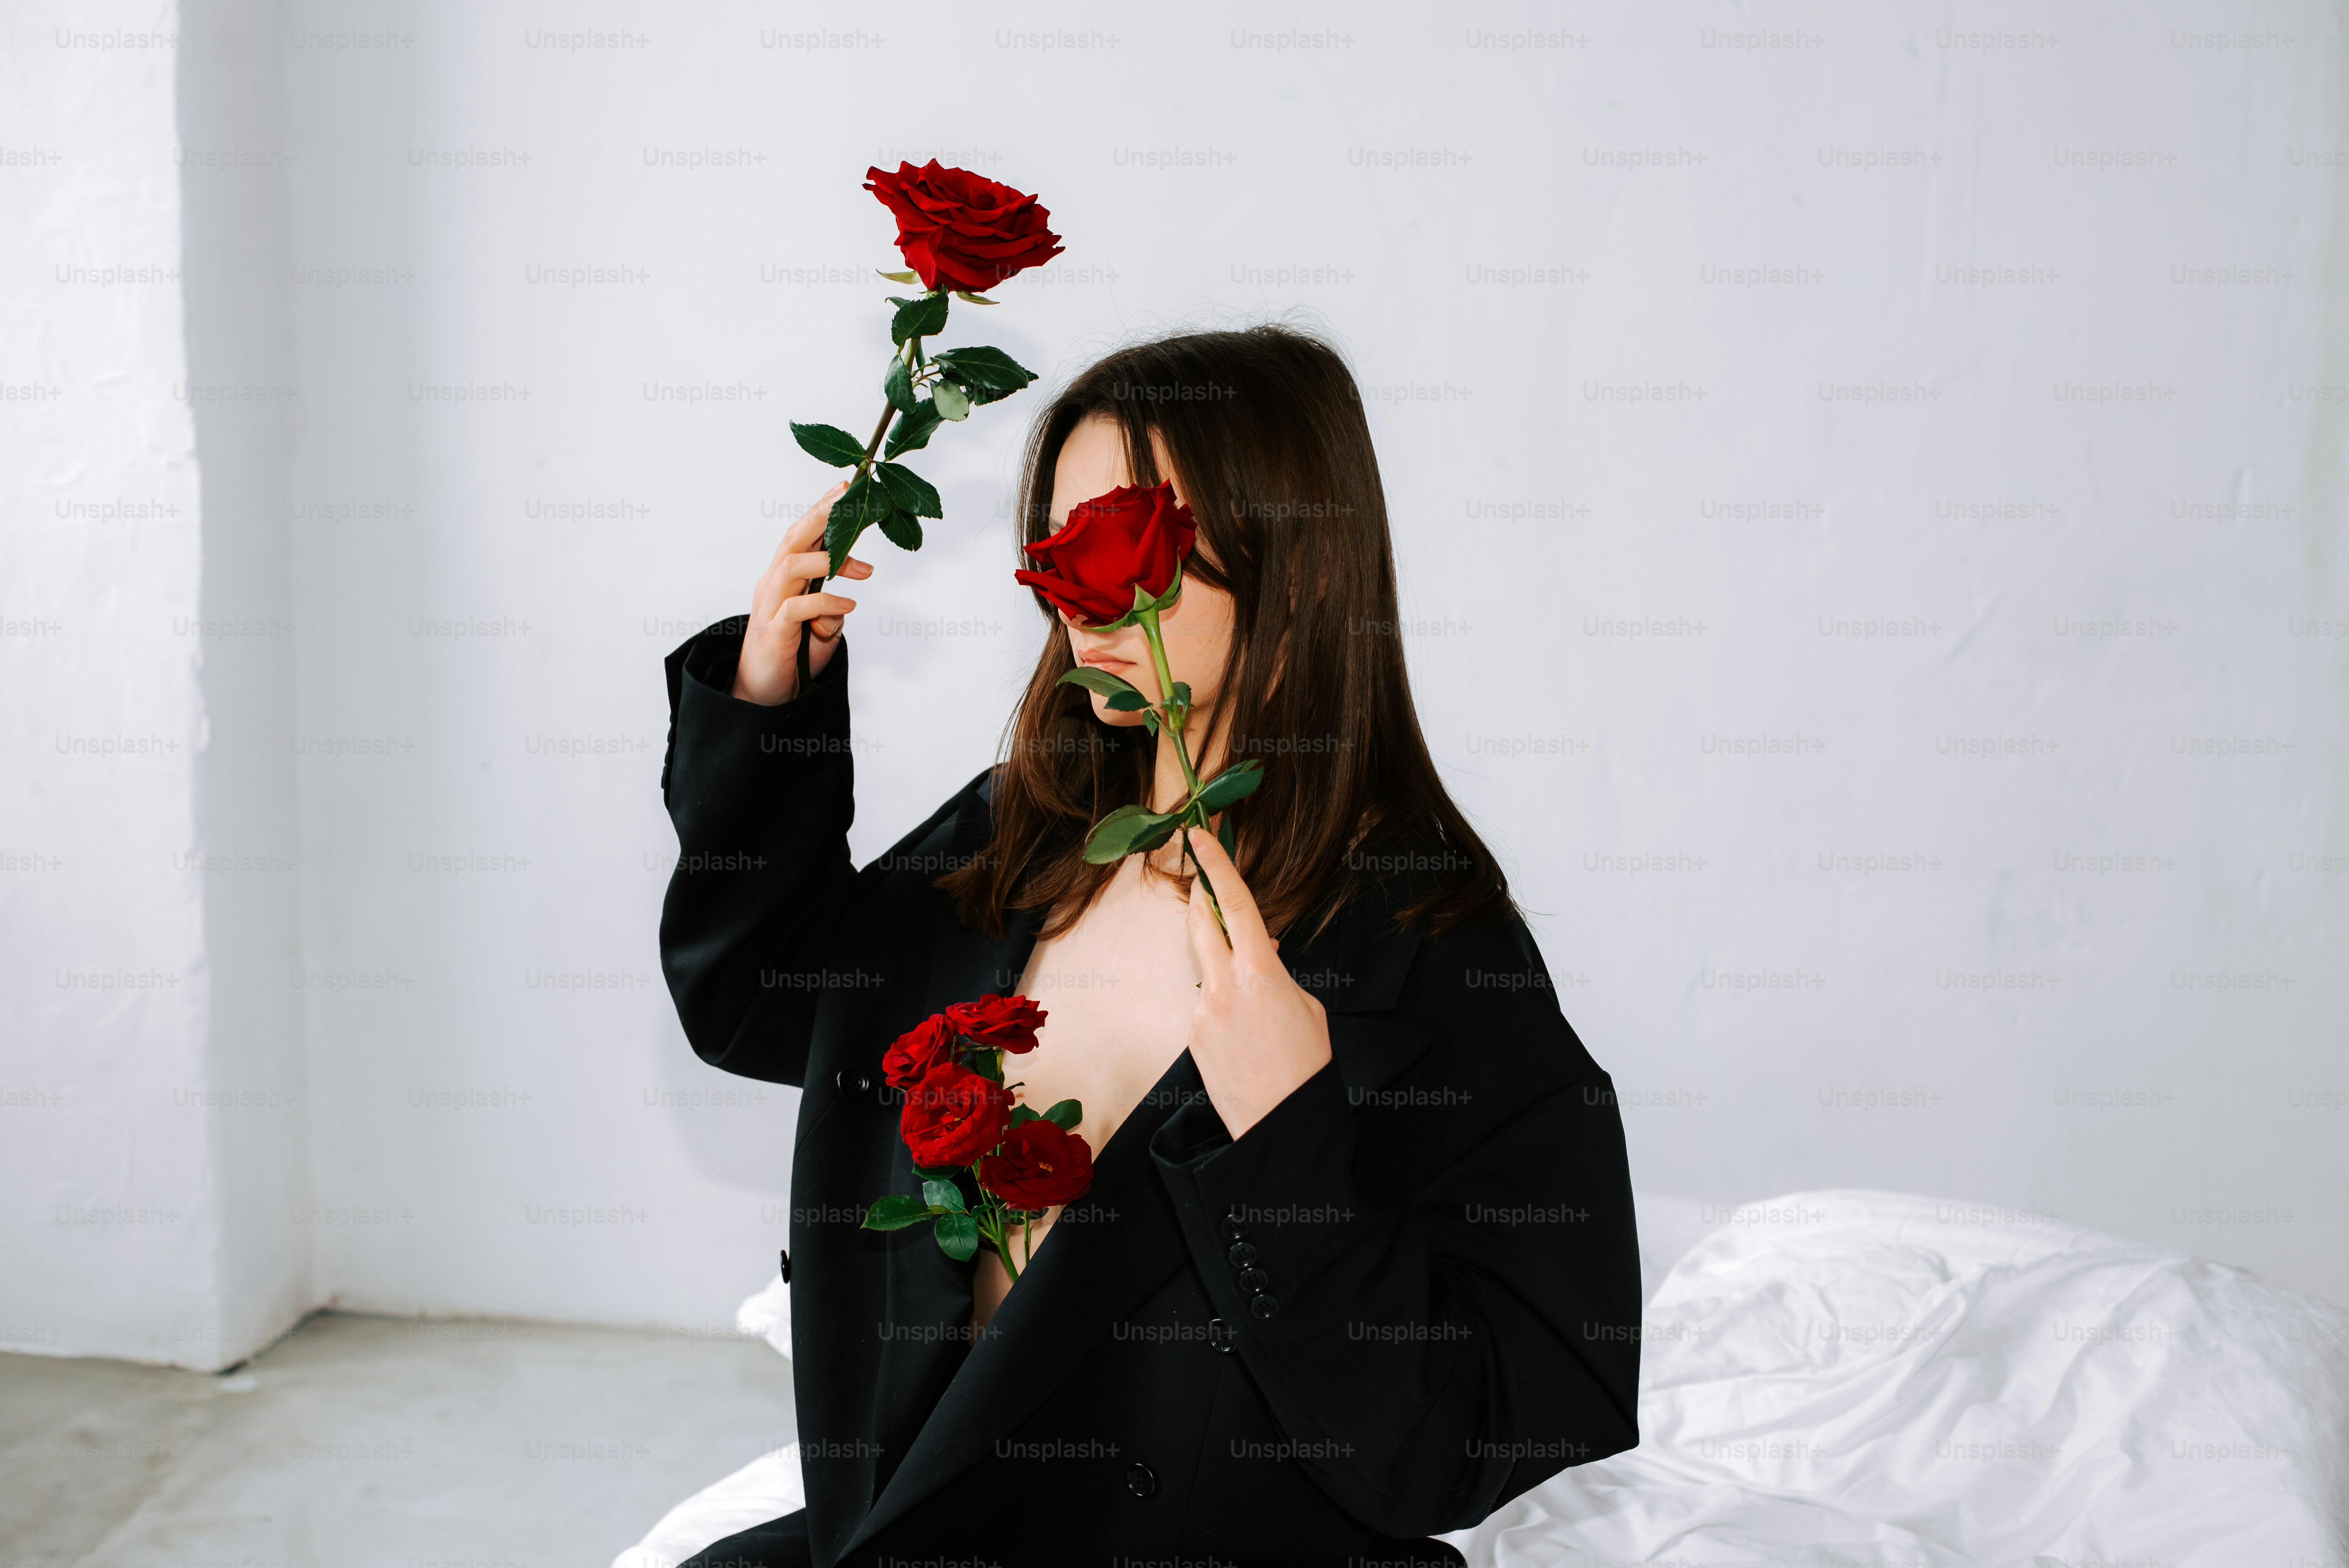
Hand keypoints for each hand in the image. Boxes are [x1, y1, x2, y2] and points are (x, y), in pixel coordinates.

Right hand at [734, 482, 874, 704]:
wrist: (762, 692)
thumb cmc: (790, 655)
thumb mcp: (819, 630)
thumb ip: (831, 611)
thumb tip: (845, 603)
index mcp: (782, 578)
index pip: (801, 536)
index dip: (821, 511)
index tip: (846, 489)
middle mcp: (772, 585)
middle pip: (792, 539)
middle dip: (820, 516)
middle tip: (849, 501)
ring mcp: (770, 606)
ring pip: (792, 565)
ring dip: (828, 561)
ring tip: (861, 570)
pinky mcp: (773, 631)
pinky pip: (798, 608)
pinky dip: (826, 602)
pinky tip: (849, 605)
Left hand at [1182, 827, 1330, 1138]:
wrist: (1280, 1129)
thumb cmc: (1307, 1070)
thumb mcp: (1308, 1007)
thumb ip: (1277, 972)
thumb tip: (1257, 950)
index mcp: (1261, 974)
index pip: (1234, 905)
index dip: (1217, 866)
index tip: (1200, 839)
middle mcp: (1223, 988)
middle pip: (1200, 925)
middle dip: (1201, 902)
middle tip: (1204, 886)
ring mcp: (1201, 1013)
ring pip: (1205, 969)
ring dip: (1222, 969)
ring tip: (1256, 1008)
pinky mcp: (1192, 1037)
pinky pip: (1204, 1005)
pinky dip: (1221, 1005)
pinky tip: (1245, 1035)